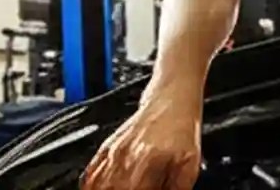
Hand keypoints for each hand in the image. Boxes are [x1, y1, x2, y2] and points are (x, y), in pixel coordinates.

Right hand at [80, 86, 201, 189]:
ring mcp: (112, 152)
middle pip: (111, 189)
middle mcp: (124, 158)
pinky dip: (91, 186)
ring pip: (97, 185)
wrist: (172, 98)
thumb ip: (177, 189)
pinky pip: (90, 174)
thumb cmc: (182, 129)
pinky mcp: (106, 147)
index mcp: (145, 163)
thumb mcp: (190, 165)